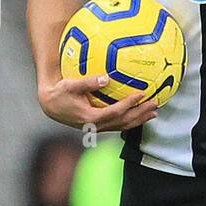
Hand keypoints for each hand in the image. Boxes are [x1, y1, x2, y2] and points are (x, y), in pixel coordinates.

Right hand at [38, 75, 158, 131]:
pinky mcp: (98, 126)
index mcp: (90, 117)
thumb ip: (88, 82)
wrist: (50, 106)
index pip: (115, 112)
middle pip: (123, 122)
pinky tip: (140, 115)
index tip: (141, 94)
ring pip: (123, 126)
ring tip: (153, 113)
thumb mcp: (70, 85)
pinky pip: (119, 125)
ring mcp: (98, 128)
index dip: (129, 104)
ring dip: (139, 120)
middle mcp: (96, 126)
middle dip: (140, 114)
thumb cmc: (59, 93)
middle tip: (155, 105)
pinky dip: (131, 120)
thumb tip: (106, 77)